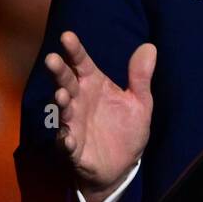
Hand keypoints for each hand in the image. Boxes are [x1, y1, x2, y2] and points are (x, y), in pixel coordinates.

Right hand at [45, 31, 155, 200]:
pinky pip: (66, 144)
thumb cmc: (126, 128)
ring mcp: (74, 124)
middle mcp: (80, 101)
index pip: (82, 64)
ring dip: (62, 103)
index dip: (75, 51)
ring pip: (64, 110)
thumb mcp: (140, 102)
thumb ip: (140, 77)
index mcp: (94, 86)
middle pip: (67, 82)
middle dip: (59, 71)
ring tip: (61, 95)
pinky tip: (68, 138)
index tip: (67, 36)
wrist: (121, 166)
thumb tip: (149, 46)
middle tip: (52, 59)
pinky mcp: (73, 148)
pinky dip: (66, 141)